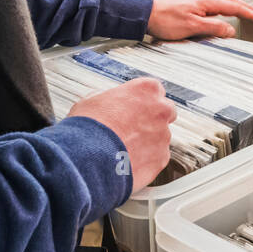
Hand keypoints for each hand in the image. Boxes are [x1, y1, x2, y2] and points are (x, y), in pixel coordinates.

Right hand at [68, 77, 175, 192]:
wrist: (87, 158)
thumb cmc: (88, 127)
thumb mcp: (92, 100)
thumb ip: (111, 99)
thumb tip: (110, 103)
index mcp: (146, 89)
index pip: (154, 91)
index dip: (142, 102)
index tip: (133, 110)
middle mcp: (161, 110)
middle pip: (164, 112)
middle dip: (152, 120)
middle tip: (131, 130)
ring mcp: (164, 135)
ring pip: (160, 137)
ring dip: (147, 142)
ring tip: (123, 150)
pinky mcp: (162, 158)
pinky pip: (156, 158)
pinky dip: (145, 161)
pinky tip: (127, 162)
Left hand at [147, 0, 252, 39]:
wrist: (144, 12)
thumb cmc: (164, 17)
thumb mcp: (192, 26)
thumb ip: (213, 28)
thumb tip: (230, 30)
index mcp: (207, 2)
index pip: (234, 7)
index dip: (248, 13)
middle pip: (230, 2)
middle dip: (245, 9)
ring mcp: (196, 1)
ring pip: (221, 4)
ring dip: (235, 9)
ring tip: (243, 15)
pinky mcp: (189, 6)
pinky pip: (213, 7)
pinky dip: (223, 11)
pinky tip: (220, 17)